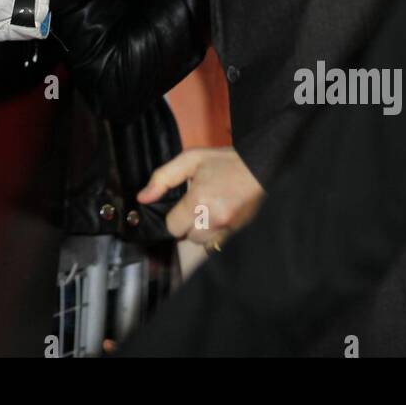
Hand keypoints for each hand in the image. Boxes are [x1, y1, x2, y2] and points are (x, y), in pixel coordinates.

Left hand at [137, 146, 263, 244]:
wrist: (262, 166)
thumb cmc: (228, 162)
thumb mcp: (192, 159)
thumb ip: (163, 178)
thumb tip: (143, 197)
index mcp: (199, 200)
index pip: (173, 227)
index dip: (174, 216)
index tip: (182, 205)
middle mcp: (214, 218)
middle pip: (188, 237)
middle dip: (189, 223)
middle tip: (198, 205)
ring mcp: (229, 228)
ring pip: (204, 243)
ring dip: (202, 231)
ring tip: (210, 211)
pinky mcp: (240, 233)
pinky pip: (219, 244)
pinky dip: (217, 234)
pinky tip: (221, 218)